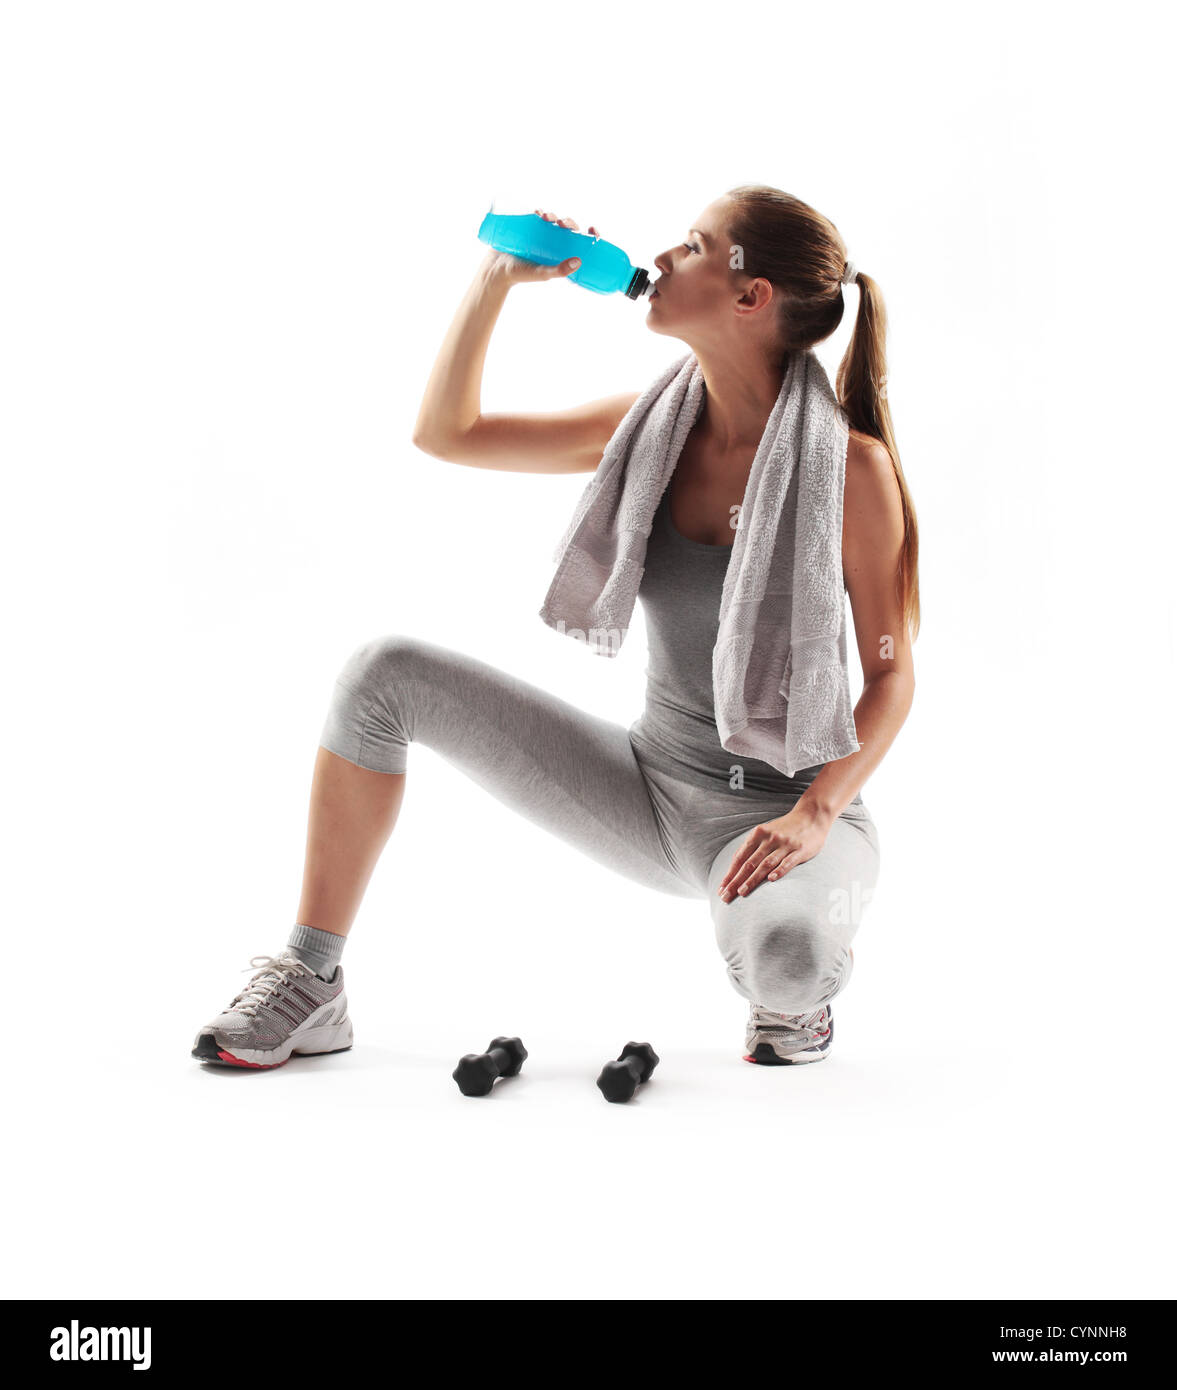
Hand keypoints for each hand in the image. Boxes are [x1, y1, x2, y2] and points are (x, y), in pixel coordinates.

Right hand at [482, 209, 598, 286]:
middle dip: (568, 223)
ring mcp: (539, 236)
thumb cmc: (521, 275)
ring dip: (553, 215)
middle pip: (567, 229)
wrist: (495, 270)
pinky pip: (536, 217)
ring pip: (552, 221)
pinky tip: (538, 212)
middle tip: (562, 223)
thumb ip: (560, 270)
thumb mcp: (543, 273)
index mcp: (560, 255)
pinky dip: (538, 213)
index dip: (589, 236)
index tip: (593, 230)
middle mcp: (552, 245)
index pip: (580, 244)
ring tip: (546, 216)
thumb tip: (580, 261)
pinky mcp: (526, 229)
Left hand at [717, 803, 831, 901]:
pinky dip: (779, 871)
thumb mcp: (766, 832)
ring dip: (753, 879)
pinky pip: (788, 862)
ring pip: (765, 864)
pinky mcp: (800, 850)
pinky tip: (771, 880)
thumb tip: (735, 866)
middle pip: (749, 863)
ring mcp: (785, 844)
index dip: (729, 874)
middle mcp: (769, 839)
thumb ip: (752, 847)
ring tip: (742, 892)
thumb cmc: (786, 828)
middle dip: (736, 881)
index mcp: (758, 834)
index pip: (740, 858)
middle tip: (726, 896)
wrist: (812, 815)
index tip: (721, 889)